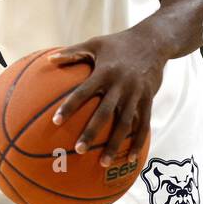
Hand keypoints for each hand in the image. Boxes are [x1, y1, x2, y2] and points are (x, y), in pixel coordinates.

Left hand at [49, 29, 164, 165]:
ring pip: (125, 123)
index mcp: (105, 72)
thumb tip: (48, 60)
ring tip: (102, 162)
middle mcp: (121, 85)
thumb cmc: (118, 43)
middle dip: (92, 132)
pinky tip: (128, 159)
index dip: (70, 106)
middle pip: (105, 112)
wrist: (154, 41)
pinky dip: (137, 142)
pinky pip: (143, 124)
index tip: (56, 121)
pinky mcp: (148, 100)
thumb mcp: (95, 43)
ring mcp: (136, 94)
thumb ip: (72, 53)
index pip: (84, 92)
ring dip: (114, 144)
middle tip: (78, 150)